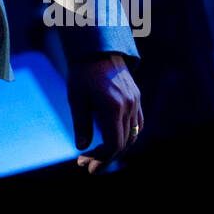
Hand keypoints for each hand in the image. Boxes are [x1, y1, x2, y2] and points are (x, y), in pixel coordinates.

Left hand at [67, 52, 142, 173]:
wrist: (96, 47)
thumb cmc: (82, 71)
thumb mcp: (76, 98)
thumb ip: (81, 124)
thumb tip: (82, 147)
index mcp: (113, 107)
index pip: (113, 144)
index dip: (101, 159)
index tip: (86, 166)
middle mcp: (128, 106)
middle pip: (123, 143)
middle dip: (106, 156)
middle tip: (86, 163)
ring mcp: (135, 101)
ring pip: (133, 134)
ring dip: (117, 147)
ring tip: (98, 153)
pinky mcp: (136, 96)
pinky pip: (137, 122)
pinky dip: (127, 134)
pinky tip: (112, 137)